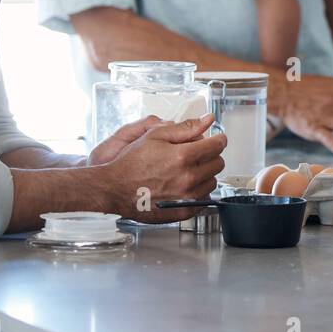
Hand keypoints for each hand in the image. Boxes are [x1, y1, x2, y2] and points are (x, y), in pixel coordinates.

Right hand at [98, 114, 225, 222]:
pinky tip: (185, 186)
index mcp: (182, 157)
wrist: (114, 188)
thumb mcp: (155, 135)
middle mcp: (187, 178)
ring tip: (189, 170)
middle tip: (197, 154)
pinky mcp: (182, 211)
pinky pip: (204, 200)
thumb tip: (206, 120)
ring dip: (206, 174)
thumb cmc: (131, 163)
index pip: (217, 145)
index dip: (218, 139)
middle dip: (211, 156)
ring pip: (212, 182)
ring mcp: (186, 197)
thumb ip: (185, 127)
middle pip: (218, 164)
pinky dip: (199, 192)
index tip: (216, 139)